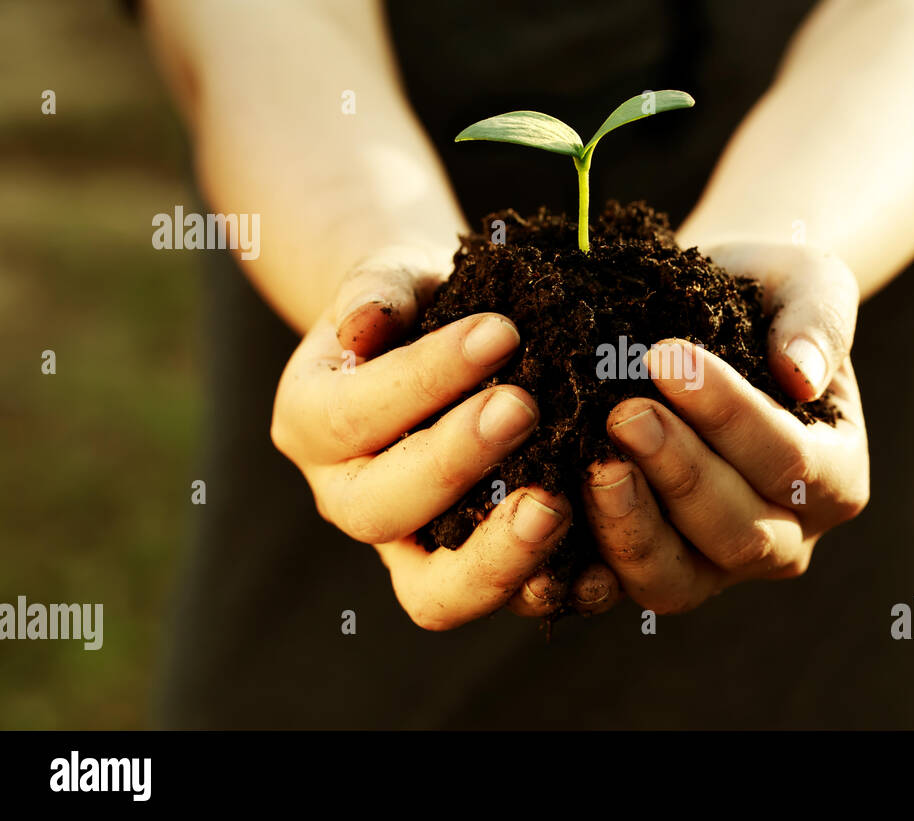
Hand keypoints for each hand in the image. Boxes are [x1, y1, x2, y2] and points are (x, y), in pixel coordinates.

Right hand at [270, 245, 621, 629]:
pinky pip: (506, 603)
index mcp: (311, 425)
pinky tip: (602, 565)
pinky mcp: (474, 575)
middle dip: (454, 462)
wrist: (443, 339)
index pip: (354, 415)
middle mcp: (348, 498)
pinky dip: (556, 590)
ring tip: (557, 503)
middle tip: (524, 409)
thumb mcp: (390, 278)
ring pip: (435, 592)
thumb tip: (364, 325)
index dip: (423, 379)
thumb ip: (376, 293)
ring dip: (500, 554)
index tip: (501, 331)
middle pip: (382, 509)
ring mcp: (410, 549)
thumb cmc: (419, 306)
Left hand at [582, 242, 867, 612]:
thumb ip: (818, 321)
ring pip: (674, 580)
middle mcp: (784, 538)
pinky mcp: (646, 572)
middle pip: (739, 533)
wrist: (698, 318)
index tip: (669, 359)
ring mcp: (713, 568)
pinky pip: (611, 588)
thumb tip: (800, 373)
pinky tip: (542, 516)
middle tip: (623, 413)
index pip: (791, 462)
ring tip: (591, 463)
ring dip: (630, 525)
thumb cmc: (762, 296)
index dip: (732, 417)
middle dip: (678, 473)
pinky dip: (578, 565)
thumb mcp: (807, 283)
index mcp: (835, 478)